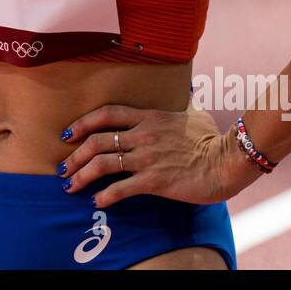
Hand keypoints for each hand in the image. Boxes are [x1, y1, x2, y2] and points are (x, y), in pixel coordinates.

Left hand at [58, 101, 239, 206]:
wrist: (228, 160)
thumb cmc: (213, 138)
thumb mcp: (194, 113)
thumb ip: (184, 101)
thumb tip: (188, 88)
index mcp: (149, 117)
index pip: (106, 114)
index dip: (82, 123)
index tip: (67, 133)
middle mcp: (143, 135)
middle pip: (97, 140)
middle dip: (75, 154)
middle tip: (63, 167)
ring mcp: (147, 158)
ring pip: (104, 163)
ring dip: (82, 175)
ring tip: (70, 186)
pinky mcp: (155, 180)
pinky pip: (122, 188)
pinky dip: (106, 195)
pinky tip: (97, 201)